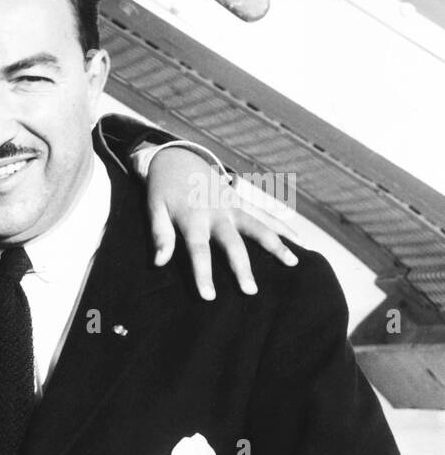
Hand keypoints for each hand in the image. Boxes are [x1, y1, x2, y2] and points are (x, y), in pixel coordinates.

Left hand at [147, 147, 298, 299]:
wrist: (177, 158)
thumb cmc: (163, 190)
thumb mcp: (154, 209)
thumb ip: (160, 235)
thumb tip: (159, 263)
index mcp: (193, 218)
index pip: (198, 250)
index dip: (203, 273)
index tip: (209, 296)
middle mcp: (217, 212)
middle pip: (233, 243)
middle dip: (243, 268)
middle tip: (251, 291)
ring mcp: (233, 205)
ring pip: (259, 226)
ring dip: (276, 244)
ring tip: (294, 263)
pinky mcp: (241, 200)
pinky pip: (265, 214)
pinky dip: (283, 226)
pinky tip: (301, 241)